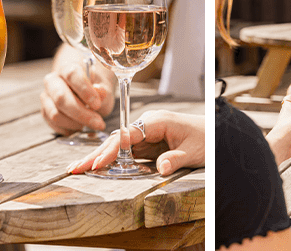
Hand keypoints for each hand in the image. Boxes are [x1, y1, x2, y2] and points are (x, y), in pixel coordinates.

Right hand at [40, 61, 115, 135]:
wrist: (83, 94)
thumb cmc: (93, 90)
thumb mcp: (103, 89)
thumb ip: (103, 91)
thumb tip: (101, 92)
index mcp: (66, 69)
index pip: (71, 75)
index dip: (84, 90)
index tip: (97, 104)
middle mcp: (52, 82)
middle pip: (60, 97)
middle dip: (81, 114)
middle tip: (98, 123)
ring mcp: (46, 97)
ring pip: (55, 114)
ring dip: (75, 124)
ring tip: (89, 124)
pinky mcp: (45, 112)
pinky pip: (54, 125)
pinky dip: (69, 129)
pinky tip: (80, 126)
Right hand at [66, 110, 203, 175]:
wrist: (215, 134)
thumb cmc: (206, 138)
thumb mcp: (194, 151)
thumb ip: (176, 159)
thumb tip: (161, 169)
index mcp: (156, 122)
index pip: (126, 136)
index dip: (111, 151)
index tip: (98, 164)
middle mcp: (146, 126)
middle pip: (116, 140)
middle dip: (95, 155)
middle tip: (75, 168)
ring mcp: (144, 135)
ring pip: (116, 147)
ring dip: (98, 158)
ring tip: (77, 169)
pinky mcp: (145, 145)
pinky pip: (125, 154)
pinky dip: (110, 161)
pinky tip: (96, 168)